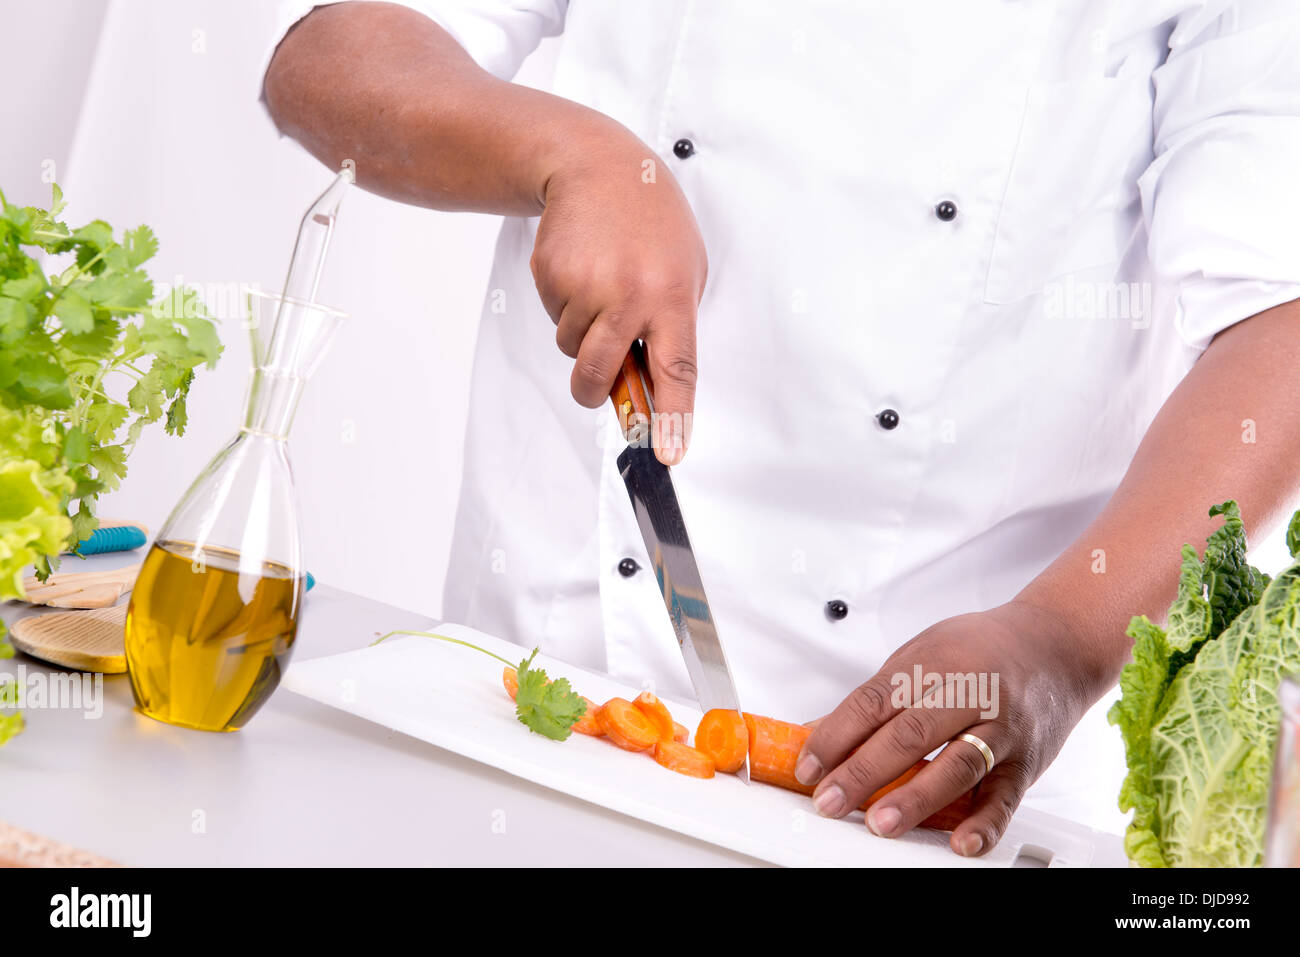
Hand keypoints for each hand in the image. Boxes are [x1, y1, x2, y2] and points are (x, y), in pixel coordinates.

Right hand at [531, 135, 707, 464]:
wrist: (596, 164)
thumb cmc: (650, 221)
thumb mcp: (685, 266)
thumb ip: (671, 323)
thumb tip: (651, 384)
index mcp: (673, 296)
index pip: (676, 370)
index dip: (672, 417)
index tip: (668, 452)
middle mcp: (630, 295)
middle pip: (603, 375)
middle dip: (595, 391)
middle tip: (596, 386)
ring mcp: (587, 286)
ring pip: (573, 349)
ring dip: (582, 334)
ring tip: (600, 286)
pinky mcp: (551, 277)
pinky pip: (555, 318)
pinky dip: (564, 306)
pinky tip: (580, 269)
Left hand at [794, 600, 1104, 855]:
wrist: (1056, 644)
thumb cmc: (982, 648)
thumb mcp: (921, 654)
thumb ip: (876, 697)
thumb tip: (822, 734)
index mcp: (932, 664)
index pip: (873, 703)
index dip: (835, 737)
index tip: (808, 767)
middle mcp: (967, 694)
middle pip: (908, 735)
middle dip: (862, 772)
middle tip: (830, 801)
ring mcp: (1000, 729)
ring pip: (955, 766)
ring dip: (915, 799)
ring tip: (880, 823)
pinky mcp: (1026, 762)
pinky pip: (1004, 797)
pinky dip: (983, 824)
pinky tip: (960, 842)